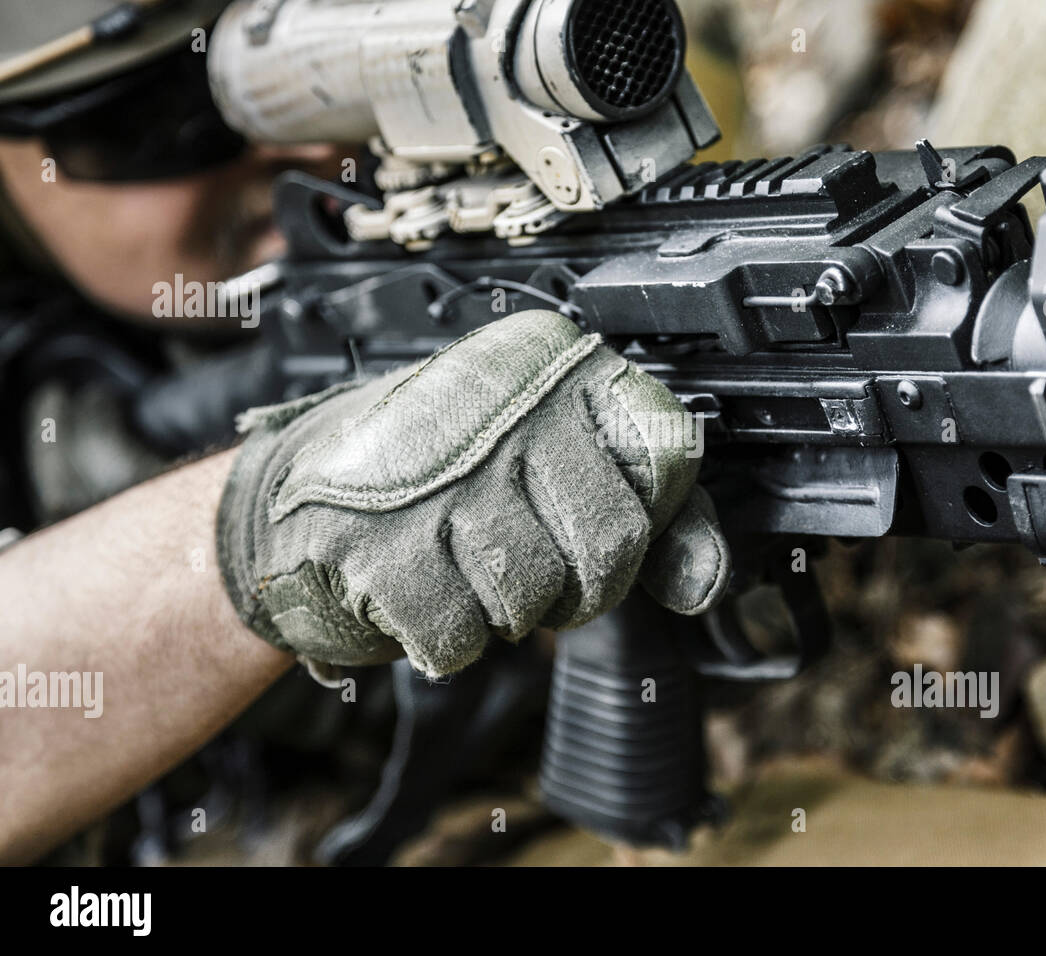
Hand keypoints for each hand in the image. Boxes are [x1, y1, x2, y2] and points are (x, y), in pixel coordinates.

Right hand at [216, 310, 729, 678]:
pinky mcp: (378, 544)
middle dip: (576, 586)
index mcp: (553, 361)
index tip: (586, 515)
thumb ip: (645, 520)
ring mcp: (436, 472)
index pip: (666, 451)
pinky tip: (415, 589)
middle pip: (613, 542)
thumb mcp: (548, 475)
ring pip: (537, 595)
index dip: (643, 513)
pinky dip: (443, 639)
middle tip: (525, 565)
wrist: (290, 503)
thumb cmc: (437, 486)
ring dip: (502, 611)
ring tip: (457, 564)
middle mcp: (500, 399)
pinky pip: (461, 637)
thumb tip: (709, 581)